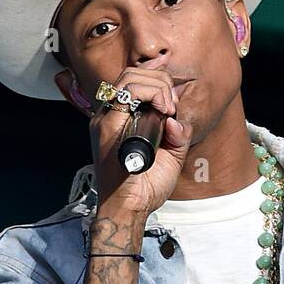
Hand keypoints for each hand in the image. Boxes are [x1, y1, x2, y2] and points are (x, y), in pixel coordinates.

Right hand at [86, 67, 193, 224]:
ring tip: (168, 108)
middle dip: (160, 81)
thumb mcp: (171, 157)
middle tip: (172, 106)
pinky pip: (126, 94)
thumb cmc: (144, 188)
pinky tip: (163, 110)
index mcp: (121, 119)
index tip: (173, 104)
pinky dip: (150, 93)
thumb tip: (177, 118)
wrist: (129, 209)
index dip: (159, 82)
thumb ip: (178, 135)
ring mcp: (105, 119)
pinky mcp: (106, 126)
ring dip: (157, 86)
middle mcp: (110, 115)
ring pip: (130, 78)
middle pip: (133, 74)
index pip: (136, 82)